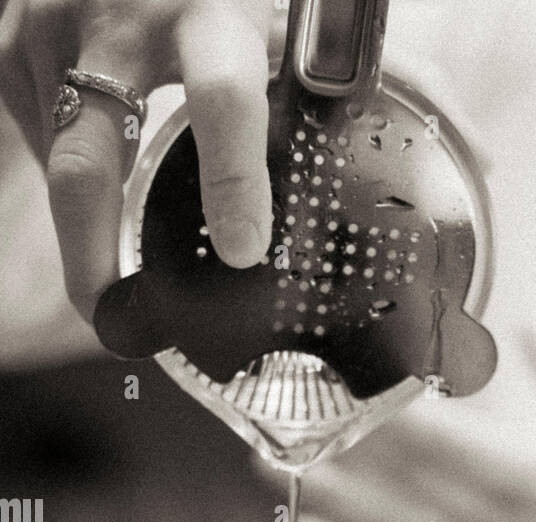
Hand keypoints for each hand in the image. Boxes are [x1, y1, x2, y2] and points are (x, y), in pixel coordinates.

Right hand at [0, 0, 276, 317]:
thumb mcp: (262, 12)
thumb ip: (295, 72)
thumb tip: (347, 158)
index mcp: (206, 6)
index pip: (223, 95)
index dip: (234, 181)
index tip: (241, 251)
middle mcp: (114, 19)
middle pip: (90, 167)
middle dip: (95, 258)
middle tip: (115, 321)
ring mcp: (48, 32)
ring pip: (62, 168)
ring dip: (87, 229)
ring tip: (111, 276)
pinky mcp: (9, 46)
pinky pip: (44, 139)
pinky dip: (74, 170)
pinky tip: (101, 174)